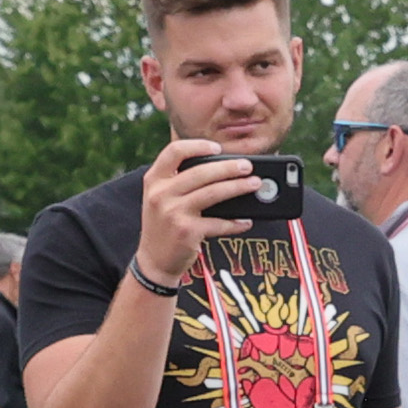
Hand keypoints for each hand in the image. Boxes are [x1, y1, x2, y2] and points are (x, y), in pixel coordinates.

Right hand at [136, 137, 262, 285]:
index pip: (174, 151)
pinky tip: (245, 221)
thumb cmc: (164, 225)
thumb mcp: (161, 198)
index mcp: (154, 180)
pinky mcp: (187, 232)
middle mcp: (161, 194)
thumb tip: (222, 168)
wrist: (154, 261)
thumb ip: (180, 180)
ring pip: (213, 193)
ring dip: (238, 187)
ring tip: (254, 184)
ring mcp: (173, 213)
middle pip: (201, 172)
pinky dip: (235, 222)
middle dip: (229, 167)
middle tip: (247, 167)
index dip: (198, 146)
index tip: (217, 148)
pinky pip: (218, 223)